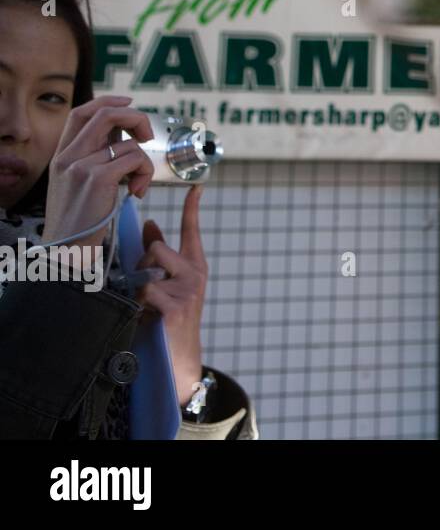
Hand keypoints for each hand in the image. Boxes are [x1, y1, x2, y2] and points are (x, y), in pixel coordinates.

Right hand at [43, 96, 154, 246]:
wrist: (67, 249)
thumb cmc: (80, 219)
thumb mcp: (77, 183)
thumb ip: (94, 158)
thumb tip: (124, 138)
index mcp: (62, 155)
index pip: (81, 112)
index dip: (108, 101)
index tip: (129, 103)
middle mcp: (68, 156)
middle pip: (105, 114)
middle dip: (136, 118)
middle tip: (147, 137)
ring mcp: (80, 166)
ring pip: (128, 143)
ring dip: (144, 162)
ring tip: (138, 184)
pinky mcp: (97, 178)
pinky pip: (135, 159)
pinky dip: (145, 173)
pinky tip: (138, 191)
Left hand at [136, 184, 207, 405]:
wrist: (178, 359)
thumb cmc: (167, 319)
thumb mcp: (167, 284)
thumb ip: (159, 255)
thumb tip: (150, 224)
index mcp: (194, 266)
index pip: (192, 230)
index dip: (193, 207)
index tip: (197, 186)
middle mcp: (196, 274)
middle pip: (156, 249)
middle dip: (142, 267)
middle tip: (145, 291)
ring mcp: (189, 290)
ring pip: (147, 271)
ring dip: (138, 289)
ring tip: (146, 308)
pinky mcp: (177, 306)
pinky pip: (145, 292)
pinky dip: (139, 305)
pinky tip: (148, 318)